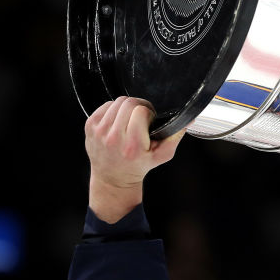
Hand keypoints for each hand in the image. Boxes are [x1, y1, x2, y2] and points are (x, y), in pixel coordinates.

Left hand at [84, 96, 184, 222]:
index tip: (149, 122)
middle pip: (128, 103)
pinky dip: (114, 109)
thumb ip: (175, 136)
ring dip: (127, 107)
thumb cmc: (138, 166)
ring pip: (117, 101)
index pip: (140, 110)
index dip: (148, 113)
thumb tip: (189, 119)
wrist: (112, 178)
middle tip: (141, 118)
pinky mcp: (90, 126)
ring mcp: (99, 131)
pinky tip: (119, 121)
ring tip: (130, 120)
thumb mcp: (162, 155)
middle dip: (139, 107)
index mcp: (132, 144)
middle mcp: (113, 137)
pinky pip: (106, 105)